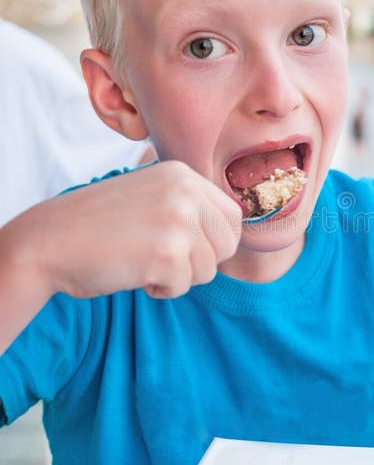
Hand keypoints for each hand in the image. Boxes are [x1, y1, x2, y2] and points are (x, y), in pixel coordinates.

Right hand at [14, 160, 241, 301]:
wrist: (49, 241)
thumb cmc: (98, 226)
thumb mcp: (150, 196)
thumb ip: (188, 206)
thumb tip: (232, 233)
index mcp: (182, 174)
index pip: (233, 215)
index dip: (217, 240)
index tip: (191, 249)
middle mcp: (185, 192)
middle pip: (227, 244)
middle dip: (201, 261)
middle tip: (164, 259)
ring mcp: (178, 221)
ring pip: (208, 269)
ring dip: (177, 277)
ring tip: (142, 261)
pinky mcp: (167, 254)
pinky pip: (183, 286)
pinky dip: (160, 290)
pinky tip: (133, 272)